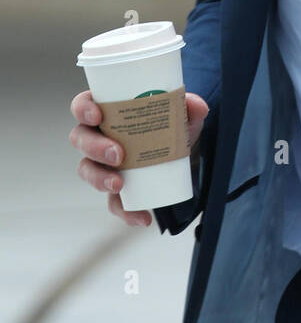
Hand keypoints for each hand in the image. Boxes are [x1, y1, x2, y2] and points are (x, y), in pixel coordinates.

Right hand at [69, 89, 209, 226]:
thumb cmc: (169, 122)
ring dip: (99, 179)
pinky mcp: (116, 188)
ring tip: (119, 184)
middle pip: (80, 138)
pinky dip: (125, 212)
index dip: (83, 109)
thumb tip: (198, 106)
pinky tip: (142, 217)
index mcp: (107, 110)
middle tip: (118, 154)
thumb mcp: (182, 112)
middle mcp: (98, 135)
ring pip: (87, 170)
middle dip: (94, 147)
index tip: (97, 115)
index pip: (83, 105)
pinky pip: (112, 202)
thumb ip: (191, 106)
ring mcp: (103, 164)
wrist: (180, 151)